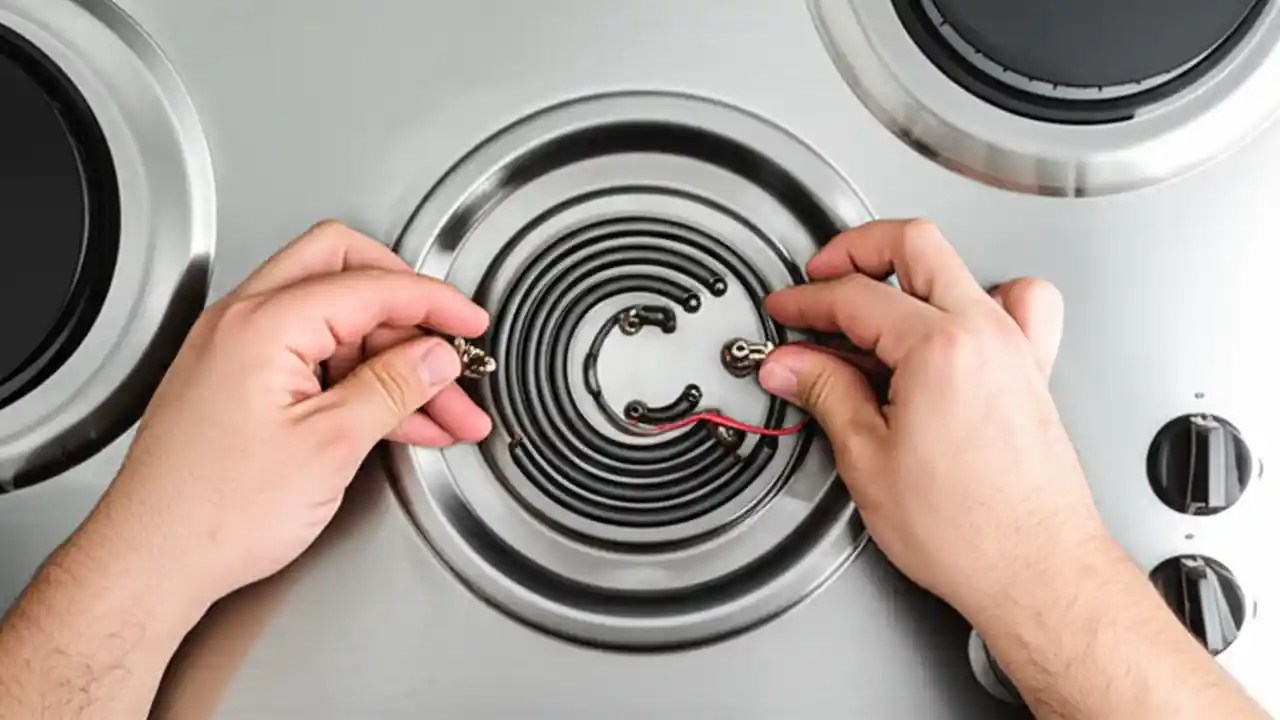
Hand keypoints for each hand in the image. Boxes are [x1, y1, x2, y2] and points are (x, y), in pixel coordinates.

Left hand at [85, 220, 490, 609]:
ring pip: (338, 326)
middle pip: (345, 274)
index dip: (434, 303)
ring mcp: (240, 352)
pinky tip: (404, 422)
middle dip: (408, 310)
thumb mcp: (330, 446)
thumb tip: (435, 355)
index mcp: (263, 323)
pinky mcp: (242, 385)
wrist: (153, 562)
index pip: (370, 285)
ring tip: (446, 412)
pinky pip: (317, 362)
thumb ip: (391, 388)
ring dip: (394, 361)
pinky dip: (362, 384)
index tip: (472, 323)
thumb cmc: (215, 513)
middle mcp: (244, 323)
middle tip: (450, 344)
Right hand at [758, 220, 1100, 621]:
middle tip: (819, 279)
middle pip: (913, 246)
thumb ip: (825, 393)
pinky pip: (1022, 304)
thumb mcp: (867, 458)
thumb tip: (790, 365)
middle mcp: (986, 332)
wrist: (1036, 573)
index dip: (806, 301)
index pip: (855, 296)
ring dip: (910, 270)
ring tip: (873, 296)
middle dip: (854, 251)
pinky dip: (986, 296)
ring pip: (963, 265)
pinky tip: (955, 319)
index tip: (784, 312)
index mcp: (939, 346)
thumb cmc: (968, 532)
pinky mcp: (1031, 372)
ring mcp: (1015, 347)